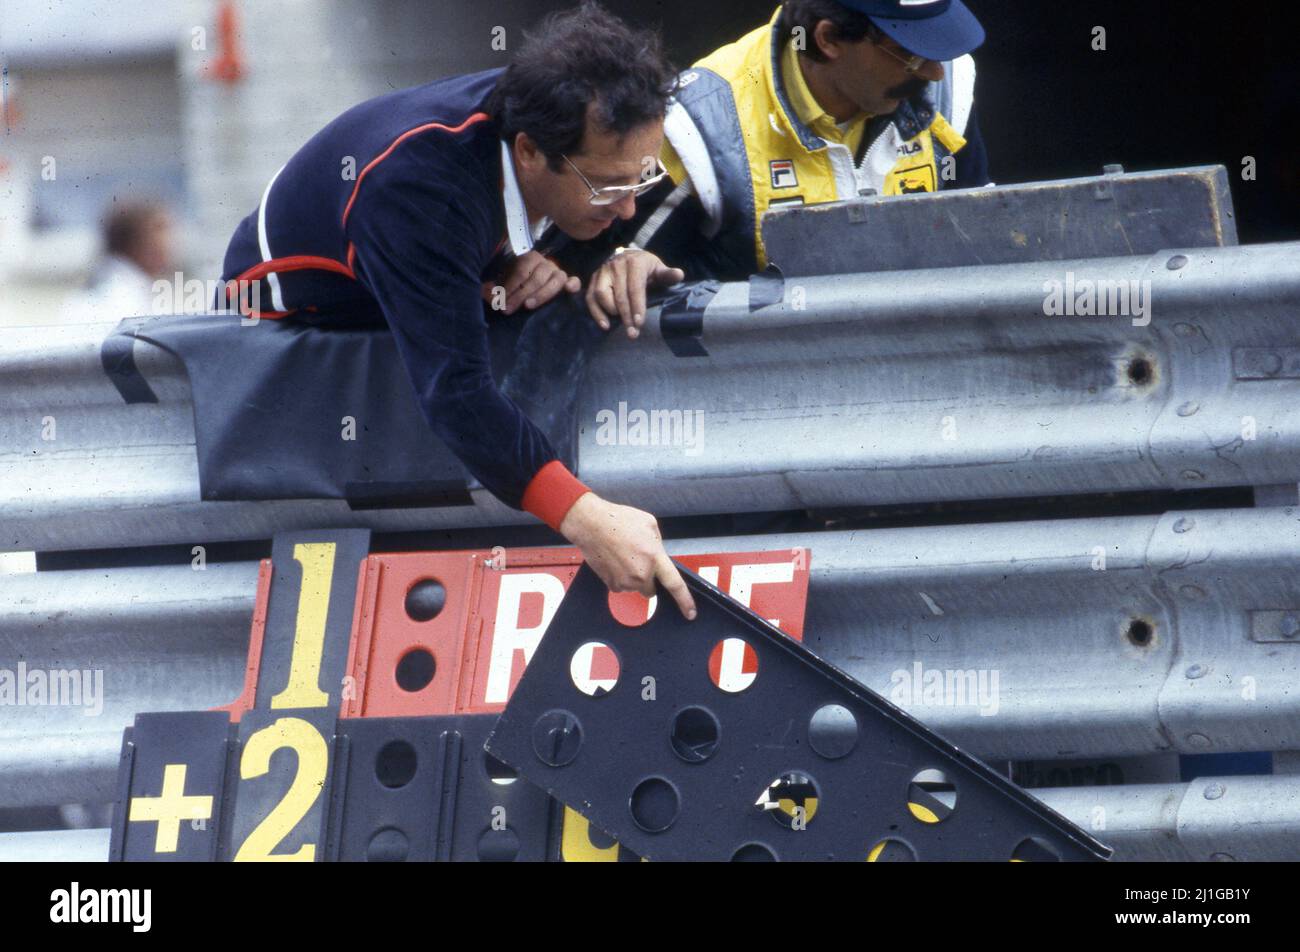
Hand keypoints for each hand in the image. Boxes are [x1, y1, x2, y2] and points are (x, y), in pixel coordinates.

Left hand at [500, 251, 580, 314]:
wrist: (527, 280)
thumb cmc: (514, 283)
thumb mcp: (501, 283)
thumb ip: (494, 288)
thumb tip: (487, 294)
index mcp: (529, 258)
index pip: (521, 271)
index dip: (510, 286)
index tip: (499, 300)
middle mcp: (545, 263)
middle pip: (536, 278)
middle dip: (520, 294)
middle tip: (507, 309)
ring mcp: (557, 272)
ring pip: (555, 281)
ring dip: (542, 294)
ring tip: (528, 306)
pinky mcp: (566, 282)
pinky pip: (574, 282)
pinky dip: (573, 285)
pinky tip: (569, 290)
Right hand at [559, 492, 696, 619]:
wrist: (591, 524)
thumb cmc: (618, 520)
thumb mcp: (649, 524)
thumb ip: (658, 544)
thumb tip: (659, 556)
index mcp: (654, 558)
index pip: (675, 585)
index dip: (685, 601)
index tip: (690, 613)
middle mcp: (641, 574)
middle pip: (652, 590)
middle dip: (649, 580)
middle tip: (638, 561)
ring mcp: (625, 581)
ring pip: (635, 587)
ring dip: (632, 576)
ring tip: (623, 555)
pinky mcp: (611, 584)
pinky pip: (621, 587)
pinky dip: (619, 577)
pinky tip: (614, 561)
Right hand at [585, 248, 684, 339]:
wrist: (628, 257)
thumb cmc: (646, 267)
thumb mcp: (658, 268)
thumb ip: (667, 275)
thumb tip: (679, 274)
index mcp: (635, 262)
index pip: (635, 287)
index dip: (637, 306)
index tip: (640, 323)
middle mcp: (616, 265)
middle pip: (619, 294)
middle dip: (626, 316)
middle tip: (632, 334)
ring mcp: (602, 271)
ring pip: (601, 294)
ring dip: (610, 312)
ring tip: (621, 325)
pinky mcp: (593, 279)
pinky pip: (590, 297)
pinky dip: (595, 312)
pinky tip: (604, 325)